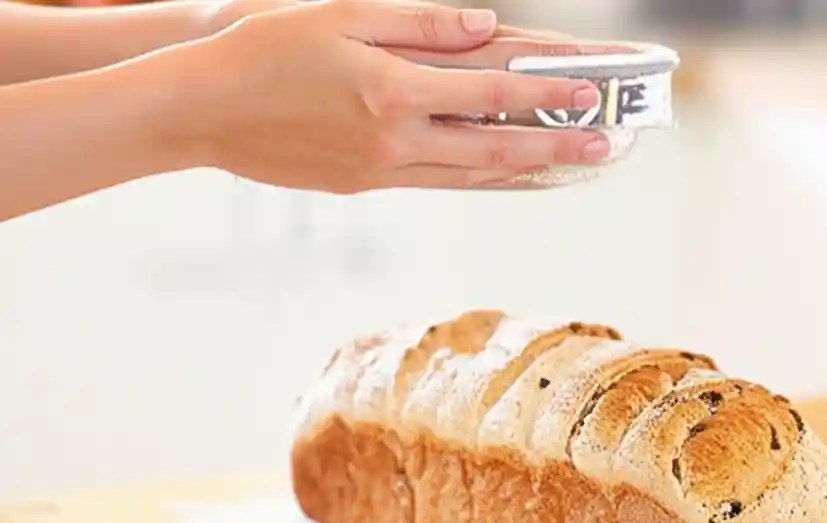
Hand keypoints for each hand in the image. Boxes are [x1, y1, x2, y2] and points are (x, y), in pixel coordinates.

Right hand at [180, 0, 622, 191]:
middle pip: (497, 149)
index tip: (591, 93)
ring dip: (527, 170)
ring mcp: (381, 169)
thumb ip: (421, 23)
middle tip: (606, 147)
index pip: (492, 94)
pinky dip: (480, 178)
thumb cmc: (265, 51)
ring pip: (472, 174)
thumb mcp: (342, 16)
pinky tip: (504, 173)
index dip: (547, 94)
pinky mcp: (365, 183)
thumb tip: (487, 26)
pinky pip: (439, 182)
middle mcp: (395, 140)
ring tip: (568, 164)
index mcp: (393, 92)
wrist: (201, 111)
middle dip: (558, 147)